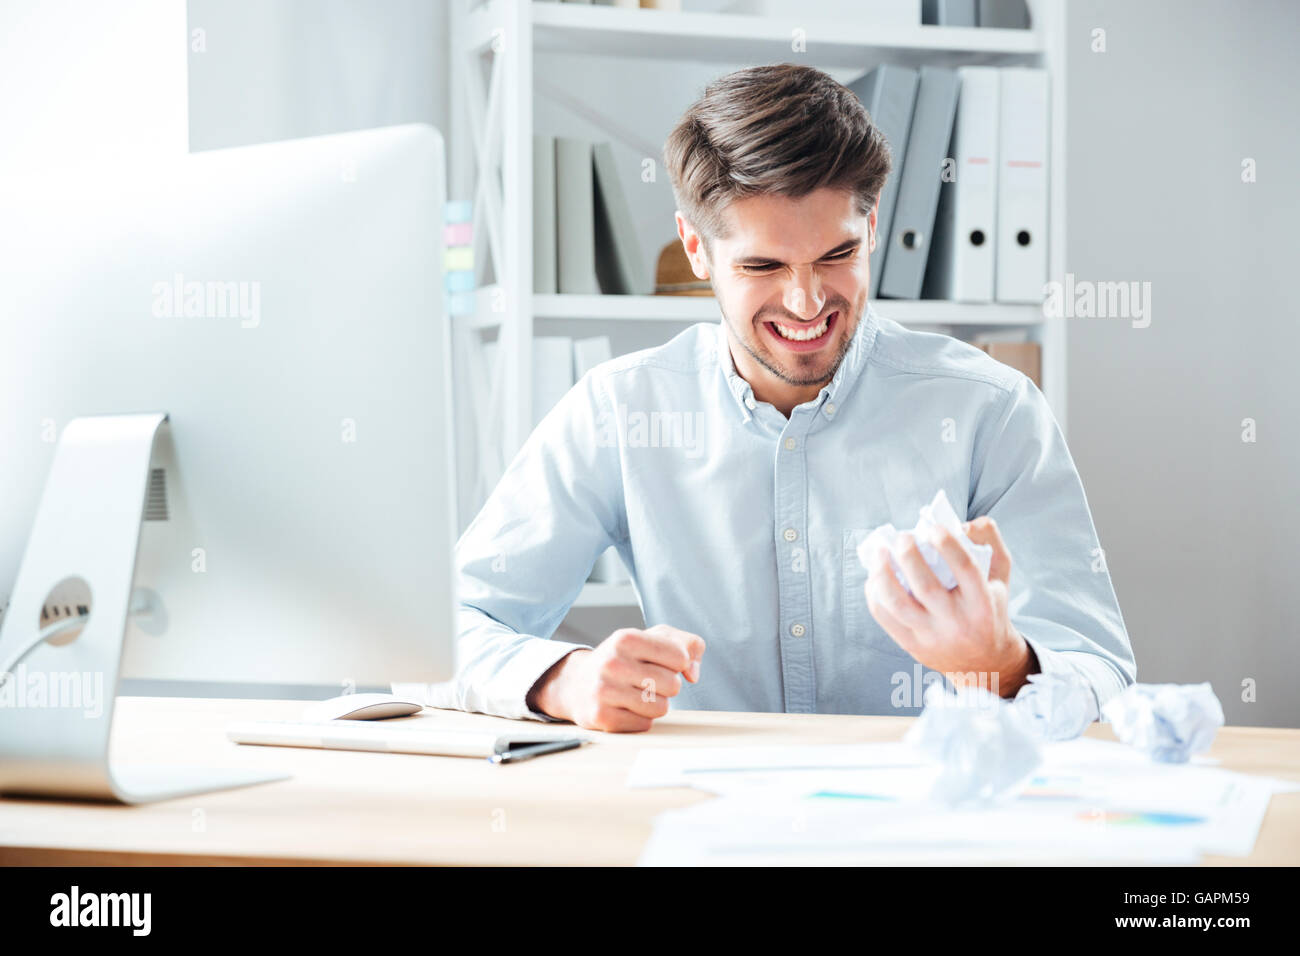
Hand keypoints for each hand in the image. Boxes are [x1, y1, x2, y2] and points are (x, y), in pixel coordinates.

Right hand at [527, 624, 704, 731]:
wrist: (576, 683)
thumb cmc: (622, 659)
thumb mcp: (652, 639)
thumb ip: (687, 645)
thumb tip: (693, 673)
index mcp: (626, 638)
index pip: (679, 657)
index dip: (679, 663)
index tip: (663, 662)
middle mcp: (613, 662)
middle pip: (673, 685)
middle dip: (667, 686)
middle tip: (648, 681)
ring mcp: (605, 691)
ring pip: (661, 707)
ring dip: (655, 704)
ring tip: (637, 694)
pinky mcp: (602, 716)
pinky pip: (645, 724)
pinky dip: (641, 718)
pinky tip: (625, 707)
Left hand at [864, 516, 1036, 697]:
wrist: (984, 663)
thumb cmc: (989, 608)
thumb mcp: (1000, 575)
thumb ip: (990, 541)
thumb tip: (963, 523)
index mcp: (982, 603)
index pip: (965, 569)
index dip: (947, 544)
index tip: (933, 528)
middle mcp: (957, 622)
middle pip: (926, 586)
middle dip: (908, 555)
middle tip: (903, 537)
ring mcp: (932, 636)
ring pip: (898, 604)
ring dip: (883, 574)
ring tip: (880, 551)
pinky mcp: (912, 646)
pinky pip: (885, 618)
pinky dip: (875, 594)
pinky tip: (875, 576)